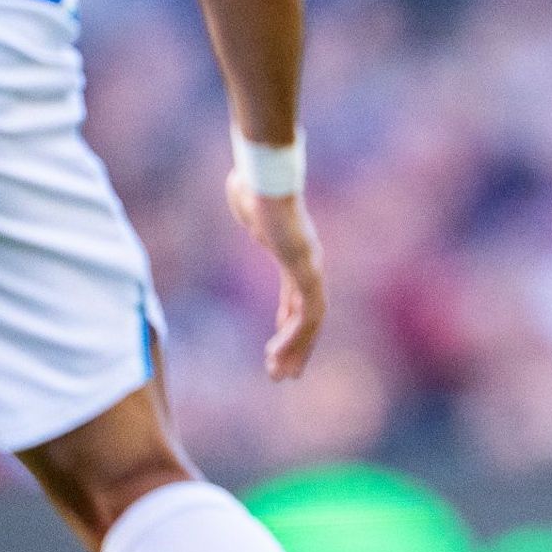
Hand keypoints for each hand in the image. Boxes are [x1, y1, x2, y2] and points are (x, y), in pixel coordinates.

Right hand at [229, 178, 327, 379]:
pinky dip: (293, 336)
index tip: (276, 347)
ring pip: (310, 320)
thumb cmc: (252, 181)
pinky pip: (306, 314)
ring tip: (280, 375)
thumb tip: (240, 186)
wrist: (264, 176)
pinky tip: (278, 353)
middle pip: (307, 314)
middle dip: (297, 346)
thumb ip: (248, 205)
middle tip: (287, 374)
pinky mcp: (307, 271)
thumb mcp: (247, 199)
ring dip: (296, 350)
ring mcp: (310, 267)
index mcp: (293, 253)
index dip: (287, 323)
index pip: (295, 297)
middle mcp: (308, 263)